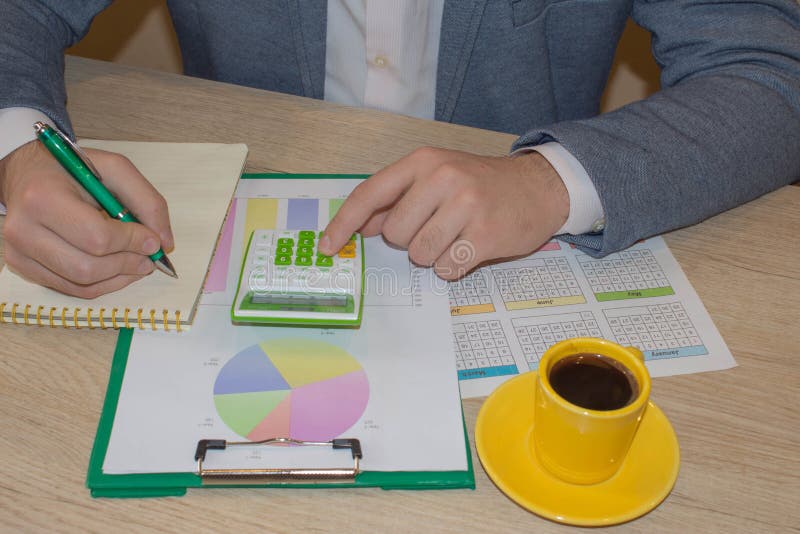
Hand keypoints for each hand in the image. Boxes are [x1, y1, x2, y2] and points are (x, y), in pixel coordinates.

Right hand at [0, 140, 173, 297]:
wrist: (28, 175)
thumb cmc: (73, 171)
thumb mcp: (115, 169)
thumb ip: (147, 202)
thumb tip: (164, 242)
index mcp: (43, 197)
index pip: (96, 237)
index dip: (132, 243)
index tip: (153, 241)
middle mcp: (22, 229)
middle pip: (87, 267)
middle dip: (128, 264)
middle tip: (149, 257)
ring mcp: (18, 252)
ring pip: (81, 283)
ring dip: (119, 277)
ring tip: (138, 263)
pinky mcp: (23, 267)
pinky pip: (71, 289)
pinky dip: (104, 283)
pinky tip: (118, 269)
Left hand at [319, 147, 568, 278]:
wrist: (538, 186)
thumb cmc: (480, 184)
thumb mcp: (437, 176)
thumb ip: (398, 198)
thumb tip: (361, 226)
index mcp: (423, 161)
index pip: (370, 193)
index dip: (343, 224)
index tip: (327, 247)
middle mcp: (442, 178)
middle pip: (395, 234)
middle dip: (409, 240)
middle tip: (437, 226)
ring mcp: (466, 205)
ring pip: (419, 254)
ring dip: (433, 254)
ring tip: (456, 235)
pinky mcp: (486, 234)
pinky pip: (446, 268)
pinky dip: (453, 266)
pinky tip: (470, 247)